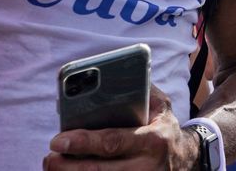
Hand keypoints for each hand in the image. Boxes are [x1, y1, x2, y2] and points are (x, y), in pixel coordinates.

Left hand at [45, 86, 199, 169]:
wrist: (186, 159)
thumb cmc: (163, 127)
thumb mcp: (160, 106)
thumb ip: (141, 90)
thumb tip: (111, 74)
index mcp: (153, 140)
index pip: (113, 142)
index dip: (84, 142)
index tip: (58, 139)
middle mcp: (147, 166)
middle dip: (69, 166)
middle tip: (49, 157)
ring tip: (52, 166)